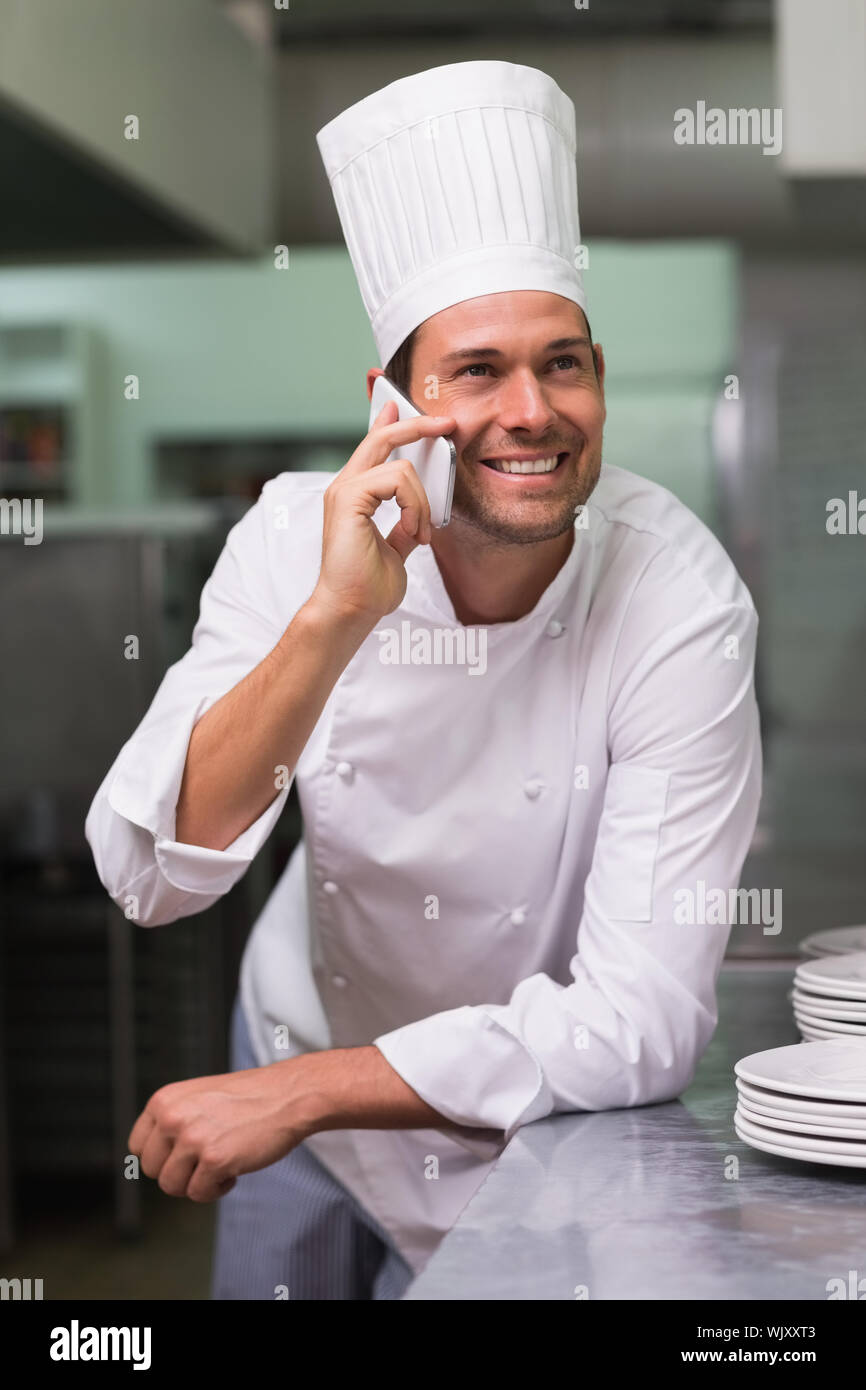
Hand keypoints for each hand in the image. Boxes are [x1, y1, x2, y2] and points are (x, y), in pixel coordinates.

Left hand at [128, 1063, 307, 1202]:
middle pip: (153, 1170)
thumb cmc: (247, 1098)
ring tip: (222, 1162)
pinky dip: (217, 1189)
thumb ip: (172, 1121)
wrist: (288, 1095)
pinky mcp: (214, 1160)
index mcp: (164, 1100)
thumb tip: (150, 1161)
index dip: (161, 1157)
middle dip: (179, 1172)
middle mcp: (172, 1118)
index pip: (137, 1147)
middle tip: (206, 1160)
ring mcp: (192, 1139)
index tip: (183, 1155)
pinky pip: (199, 1194)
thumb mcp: (197, 1098)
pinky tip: (235, 1167)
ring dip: (197, 1182)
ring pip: (172, 1186)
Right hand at [310, 400, 456, 626]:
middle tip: (447, 424)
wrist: (351, 609)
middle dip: (416, 424)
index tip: (409, 409)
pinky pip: (397, 481)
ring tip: (420, 532)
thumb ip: (404, 525)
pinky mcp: (348, 499)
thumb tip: (419, 514)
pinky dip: (414, 507)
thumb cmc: (367, 586)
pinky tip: (414, 532)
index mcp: (354, 495)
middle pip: (382, 437)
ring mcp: (344, 491)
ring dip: (422, 501)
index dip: (392, 423)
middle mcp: (345, 487)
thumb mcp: (396, 547)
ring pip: (400, 466)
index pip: (373, 447)